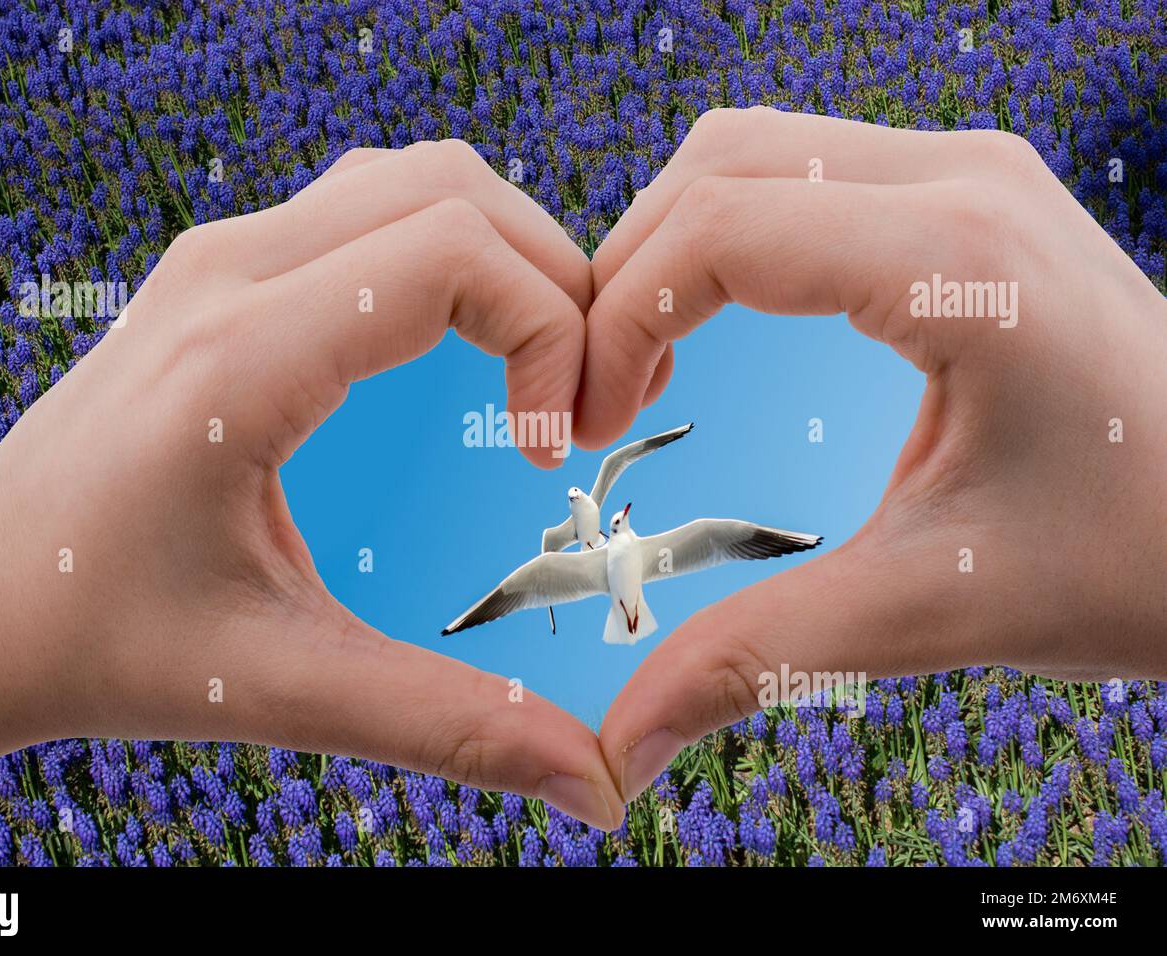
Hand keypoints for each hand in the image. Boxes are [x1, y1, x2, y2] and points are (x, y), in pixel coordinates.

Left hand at [0, 141, 627, 829]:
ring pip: (416, 178)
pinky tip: (465, 340)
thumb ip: (446, 725)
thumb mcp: (278, 687)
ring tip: (540, 363)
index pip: (451, 253)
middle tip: (578, 400)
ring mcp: (218, 258)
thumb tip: (594, 782)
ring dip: (507, 253)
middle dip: (554, 282)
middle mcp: (226, 274)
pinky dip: (451, 248)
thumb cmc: (99, 640)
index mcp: (238, 362)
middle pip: (454, 190)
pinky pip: (370, 205)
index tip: (556, 443)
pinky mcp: (223, 270)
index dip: (550, 332)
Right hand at [579, 107, 1166, 802]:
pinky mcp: (973, 197)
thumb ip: (756, 660)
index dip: (614, 322)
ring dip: (675, 247)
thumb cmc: (1139, 556)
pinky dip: (731, 235)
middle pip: (718, 170)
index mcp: (956, 262)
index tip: (585, 425)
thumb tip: (616, 747)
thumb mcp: (932, 606)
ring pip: (755, 154)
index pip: (717, 231)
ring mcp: (975, 174)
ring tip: (647, 361)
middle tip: (601, 400)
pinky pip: (806, 171)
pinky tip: (718, 321)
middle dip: (628, 277)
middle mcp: (966, 181)